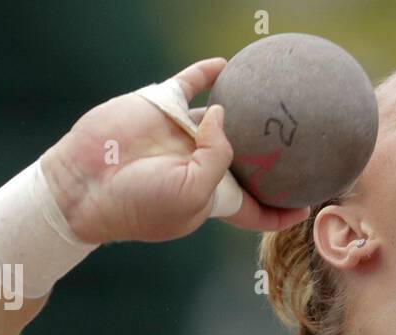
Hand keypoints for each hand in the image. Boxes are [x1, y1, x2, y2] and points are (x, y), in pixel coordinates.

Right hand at [40, 58, 310, 244]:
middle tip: (306, 143)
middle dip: (274, 155)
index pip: (256, 208)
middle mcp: (201, 165)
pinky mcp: (162, 107)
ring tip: (277, 96)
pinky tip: (229, 63)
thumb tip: (226, 116)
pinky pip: (192, 82)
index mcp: (212, 198)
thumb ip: (219, 158)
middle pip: (246, 158)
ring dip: (247, 107)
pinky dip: (210, 72)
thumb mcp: (194, 193)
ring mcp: (182, 134)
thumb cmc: (141, 203)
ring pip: (225, 116)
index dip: (283, 209)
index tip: (310, 204)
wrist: (86, 185)